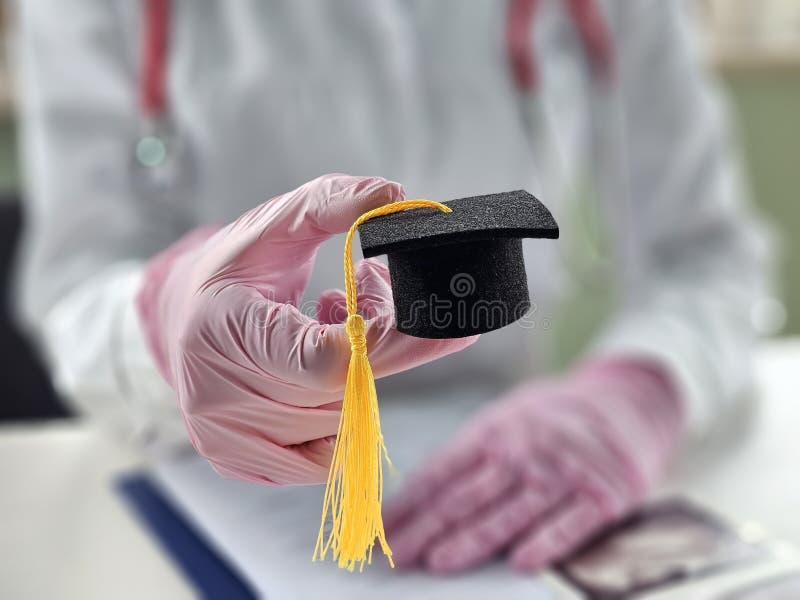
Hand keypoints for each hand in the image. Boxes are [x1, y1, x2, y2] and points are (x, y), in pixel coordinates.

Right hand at [136, 174, 474, 483]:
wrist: (182, 317)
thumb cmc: (233, 270)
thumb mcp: (275, 223)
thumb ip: (332, 203)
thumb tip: (395, 197)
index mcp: (221, 328)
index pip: (319, 360)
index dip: (381, 339)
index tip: (422, 309)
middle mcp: (216, 395)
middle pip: (342, 392)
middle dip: (386, 345)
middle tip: (382, 294)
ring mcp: (226, 438)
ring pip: (342, 424)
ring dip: (364, 375)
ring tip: (341, 323)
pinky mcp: (242, 463)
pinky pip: (327, 456)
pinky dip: (344, 414)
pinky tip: (326, 372)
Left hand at [384, 358, 683, 571]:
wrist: (623, 403)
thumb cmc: (548, 422)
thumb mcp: (503, 422)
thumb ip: (467, 458)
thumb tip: (417, 498)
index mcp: (493, 433)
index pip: (440, 474)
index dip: (409, 504)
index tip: (381, 530)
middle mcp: (524, 450)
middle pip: (467, 496)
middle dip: (425, 528)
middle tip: (396, 554)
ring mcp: (563, 473)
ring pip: (511, 511)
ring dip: (473, 538)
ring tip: (439, 560)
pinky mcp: (603, 495)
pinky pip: (571, 523)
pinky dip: (546, 542)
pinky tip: (520, 561)